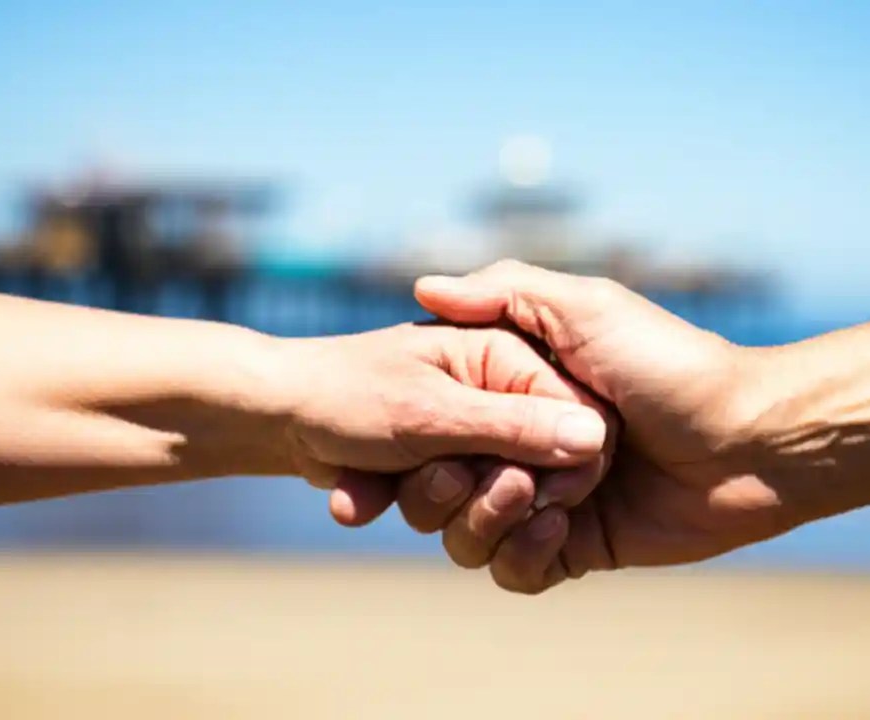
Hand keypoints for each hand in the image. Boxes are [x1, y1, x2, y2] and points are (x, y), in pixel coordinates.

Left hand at [265, 323, 610, 525]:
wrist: (272, 413)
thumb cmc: (348, 394)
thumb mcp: (433, 412)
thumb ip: (514, 427)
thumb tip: (596, 438)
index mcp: (509, 357)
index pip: (576, 422)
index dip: (554, 470)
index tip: (523, 493)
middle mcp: (499, 394)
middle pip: (535, 470)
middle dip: (478, 492)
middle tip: (436, 476)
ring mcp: (470, 434)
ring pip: (490, 500)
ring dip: (434, 503)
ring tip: (394, 475)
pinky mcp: (445, 466)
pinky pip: (452, 510)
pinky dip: (405, 507)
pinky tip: (360, 492)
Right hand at [397, 261, 795, 592]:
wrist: (748, 440)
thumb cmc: (670, 364)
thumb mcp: (586, 307)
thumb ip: (504, 291)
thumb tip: (424, 287)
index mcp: (519, 393)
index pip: (438, 420)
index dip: (410, 435)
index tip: (393, 441)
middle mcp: (525, 447)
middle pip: (439, 485)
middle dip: (441, 486)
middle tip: (457, 475)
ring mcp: (549, 500)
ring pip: (469, 534)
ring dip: (482, 520)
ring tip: (524, 495)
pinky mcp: (578, 548)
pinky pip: (519, 571)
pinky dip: (522, 555)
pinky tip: (557, 528)